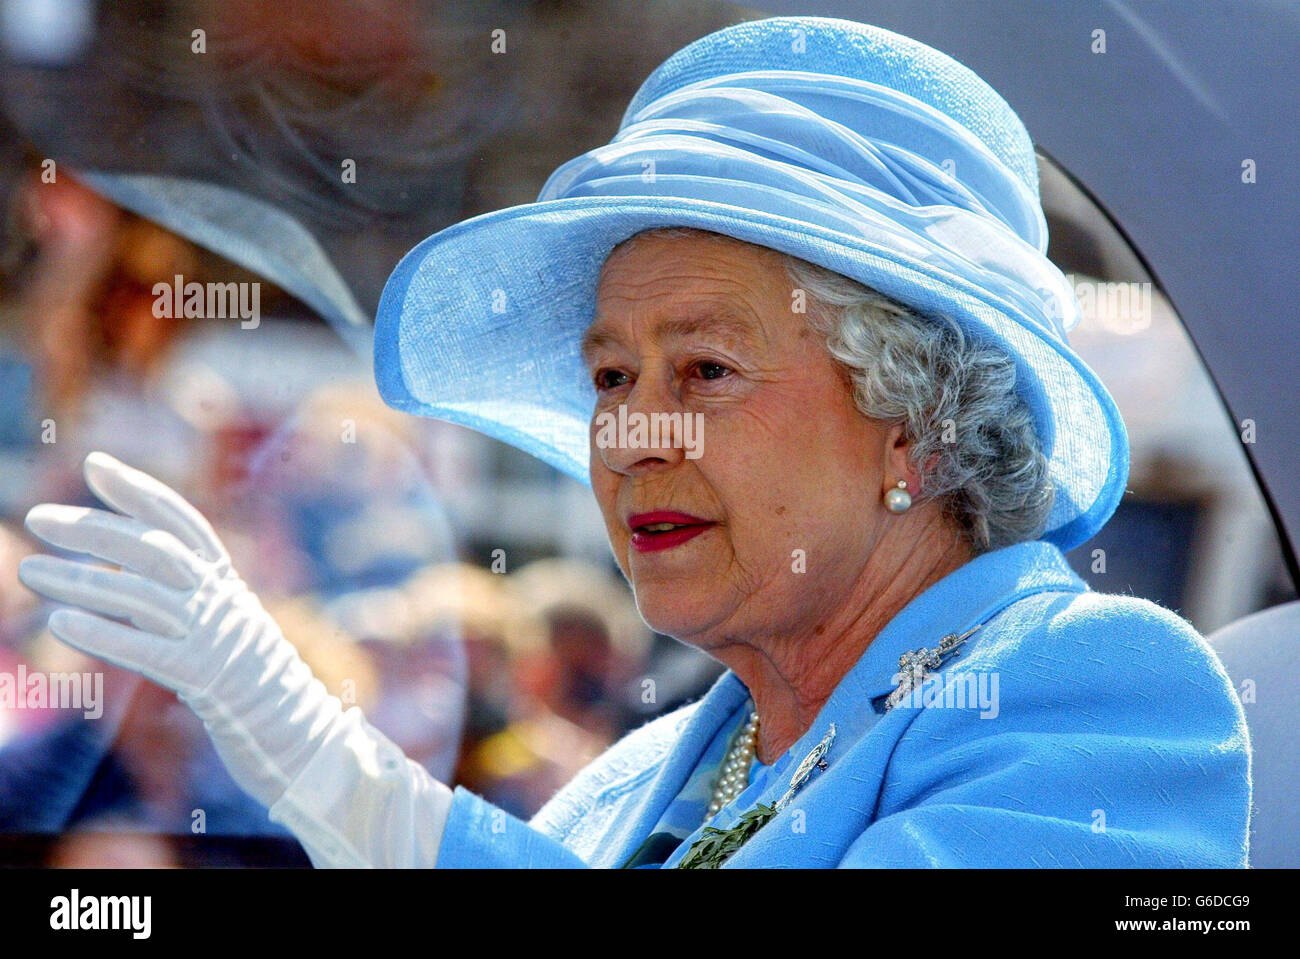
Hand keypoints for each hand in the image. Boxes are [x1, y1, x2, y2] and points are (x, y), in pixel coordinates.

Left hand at [18, 451, 455, 866]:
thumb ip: (190, 603)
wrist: (304, 739)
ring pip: (140, 594)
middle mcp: (224, 602)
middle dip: (94, 529)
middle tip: (38, 519)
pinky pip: (147, 649)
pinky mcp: (207, 677)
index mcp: (229, 586)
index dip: (139, 491)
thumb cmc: (257, 693)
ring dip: (79, 580)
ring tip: (29, 571)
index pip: (182, 523)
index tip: (94, 465)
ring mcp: (218, 637)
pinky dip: (103, 632)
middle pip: (154, 549)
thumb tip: (126, 576)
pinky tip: (61, 624)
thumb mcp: (227, 634)